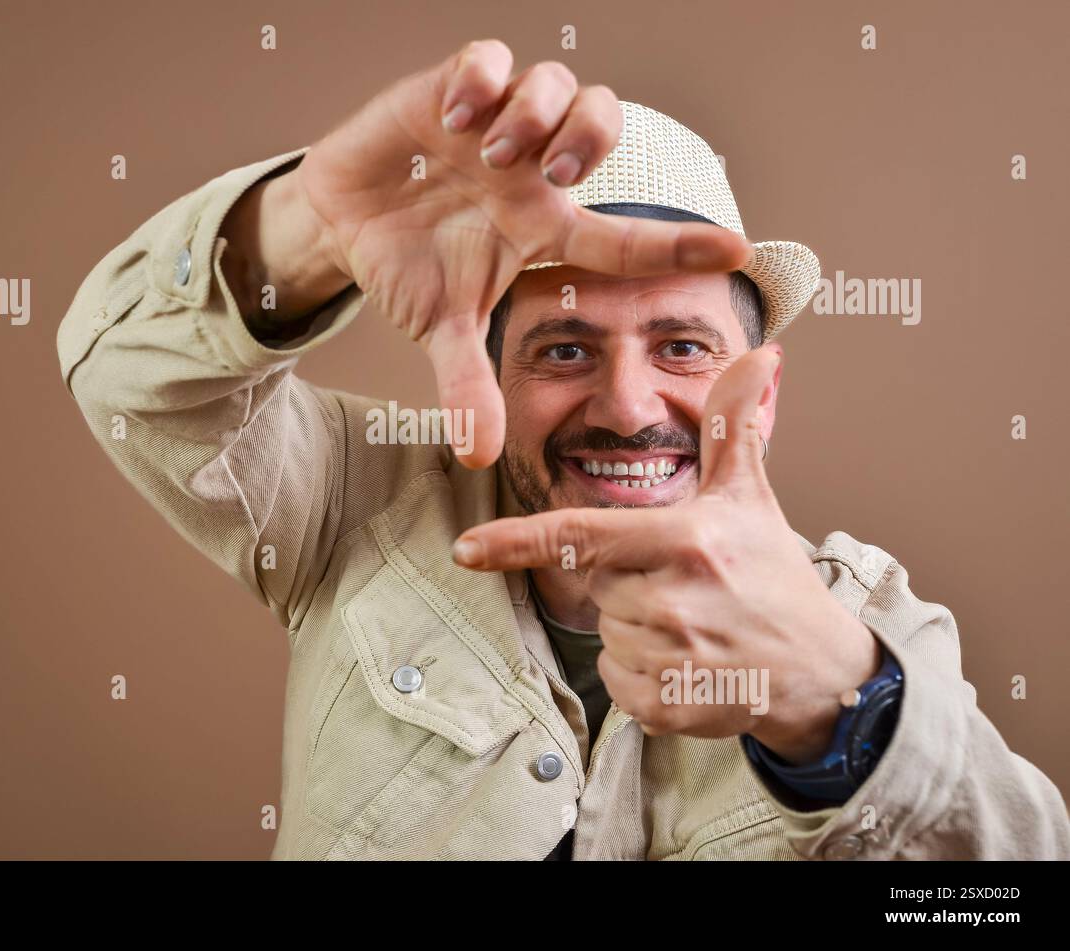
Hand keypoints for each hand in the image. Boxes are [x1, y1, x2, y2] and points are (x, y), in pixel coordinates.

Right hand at [293, 38, 751, 467]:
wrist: (345, 221)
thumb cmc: (410, 267)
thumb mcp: (442, 330)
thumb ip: (467, 385)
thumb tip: (477, 457)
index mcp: (545, 228)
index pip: (624, 235)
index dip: (680, 242)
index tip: (736, 251)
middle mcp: (531, 171)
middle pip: (602, 123)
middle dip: (592, 141)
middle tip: (558, 176)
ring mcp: (493, 125)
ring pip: (555, 83)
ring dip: (536, 117)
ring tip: (492, 154)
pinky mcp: (448, 89)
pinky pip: (486, 56)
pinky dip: (480, 79)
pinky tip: (454, 120)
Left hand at [450, 349, 880, 761]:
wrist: (822, 667)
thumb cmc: (774, 573)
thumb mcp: (750, 496)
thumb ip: (733, 425)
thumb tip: (759, 354)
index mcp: (686, 540)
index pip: (582, 536)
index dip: (516, 542)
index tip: (464, 550)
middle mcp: (676, 598)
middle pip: (594, 586)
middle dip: (625, 584)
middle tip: (687, 589)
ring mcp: (673, 657)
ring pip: (605, 635)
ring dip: (635, 632)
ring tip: (697, 629)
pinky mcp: (670, 706)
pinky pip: (617, 682)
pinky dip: (641, 678)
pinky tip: (690, 665)